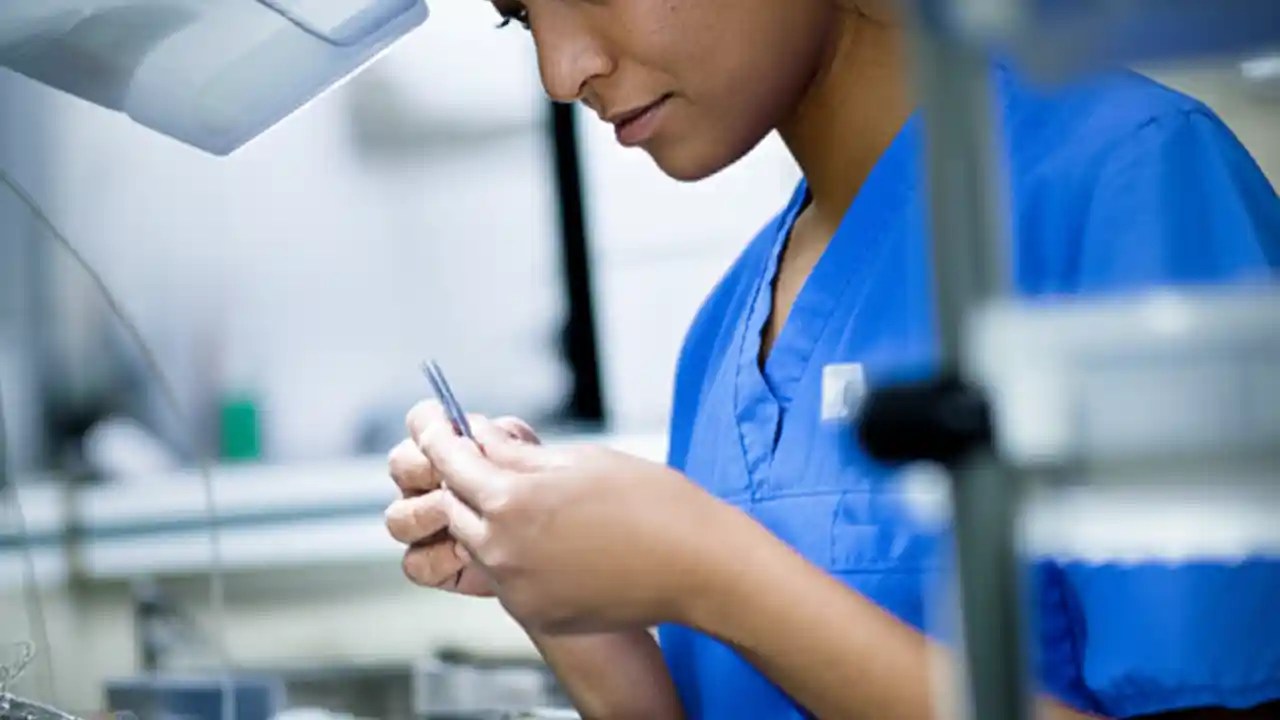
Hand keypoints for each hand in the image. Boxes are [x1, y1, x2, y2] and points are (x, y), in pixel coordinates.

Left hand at [405, 404, 733, 633]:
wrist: (698, 566)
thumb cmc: (652, 503)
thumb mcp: (580, 460)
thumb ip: (520, 453)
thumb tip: (480, 438)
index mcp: (512, 501)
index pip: (451, 462)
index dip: (437, 436)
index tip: (430, 420)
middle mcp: (503, 549)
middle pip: (457, 507)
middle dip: (466, 480)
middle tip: (483, 458)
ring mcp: (518, 588)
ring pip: (479, 544)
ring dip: (490, 519)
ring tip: (533, 501)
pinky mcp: (537, 613)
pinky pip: (507, 578)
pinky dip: (515, 555)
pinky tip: (553, 540)